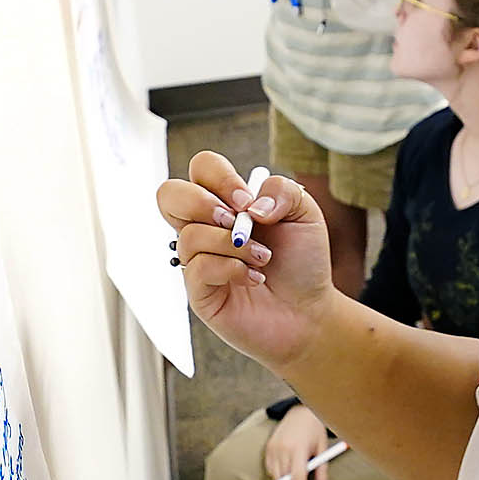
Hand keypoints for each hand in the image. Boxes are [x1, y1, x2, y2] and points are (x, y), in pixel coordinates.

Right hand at [156, 151, 336, 371]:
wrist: (309, 311)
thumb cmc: (302, 262)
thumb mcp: (305, 213)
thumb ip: (282, 190)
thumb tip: (249, 205)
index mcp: (227, 202)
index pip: (202, 169)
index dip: (220, 177)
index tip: (248, 201)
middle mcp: (206, 228)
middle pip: (169, 194)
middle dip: (202, 203)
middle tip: (236, 222)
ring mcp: (198, 259)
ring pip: (188, 236)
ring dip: (233, 245)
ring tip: (262, 259)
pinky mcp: (199, 291)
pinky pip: (198, 269)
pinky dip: (231, 269)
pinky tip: (254, 278)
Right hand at [262, 405, 333, 479]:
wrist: (300, 411)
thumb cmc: (315, 430)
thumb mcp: (323, 448)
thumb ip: (322, 470)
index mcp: (299, 448)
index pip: (298, 478)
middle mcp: (283, 449)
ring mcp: (273, 448)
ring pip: (276, 477)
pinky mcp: (268, 448)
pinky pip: (270, 470)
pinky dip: (277, 476)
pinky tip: (287, 475)